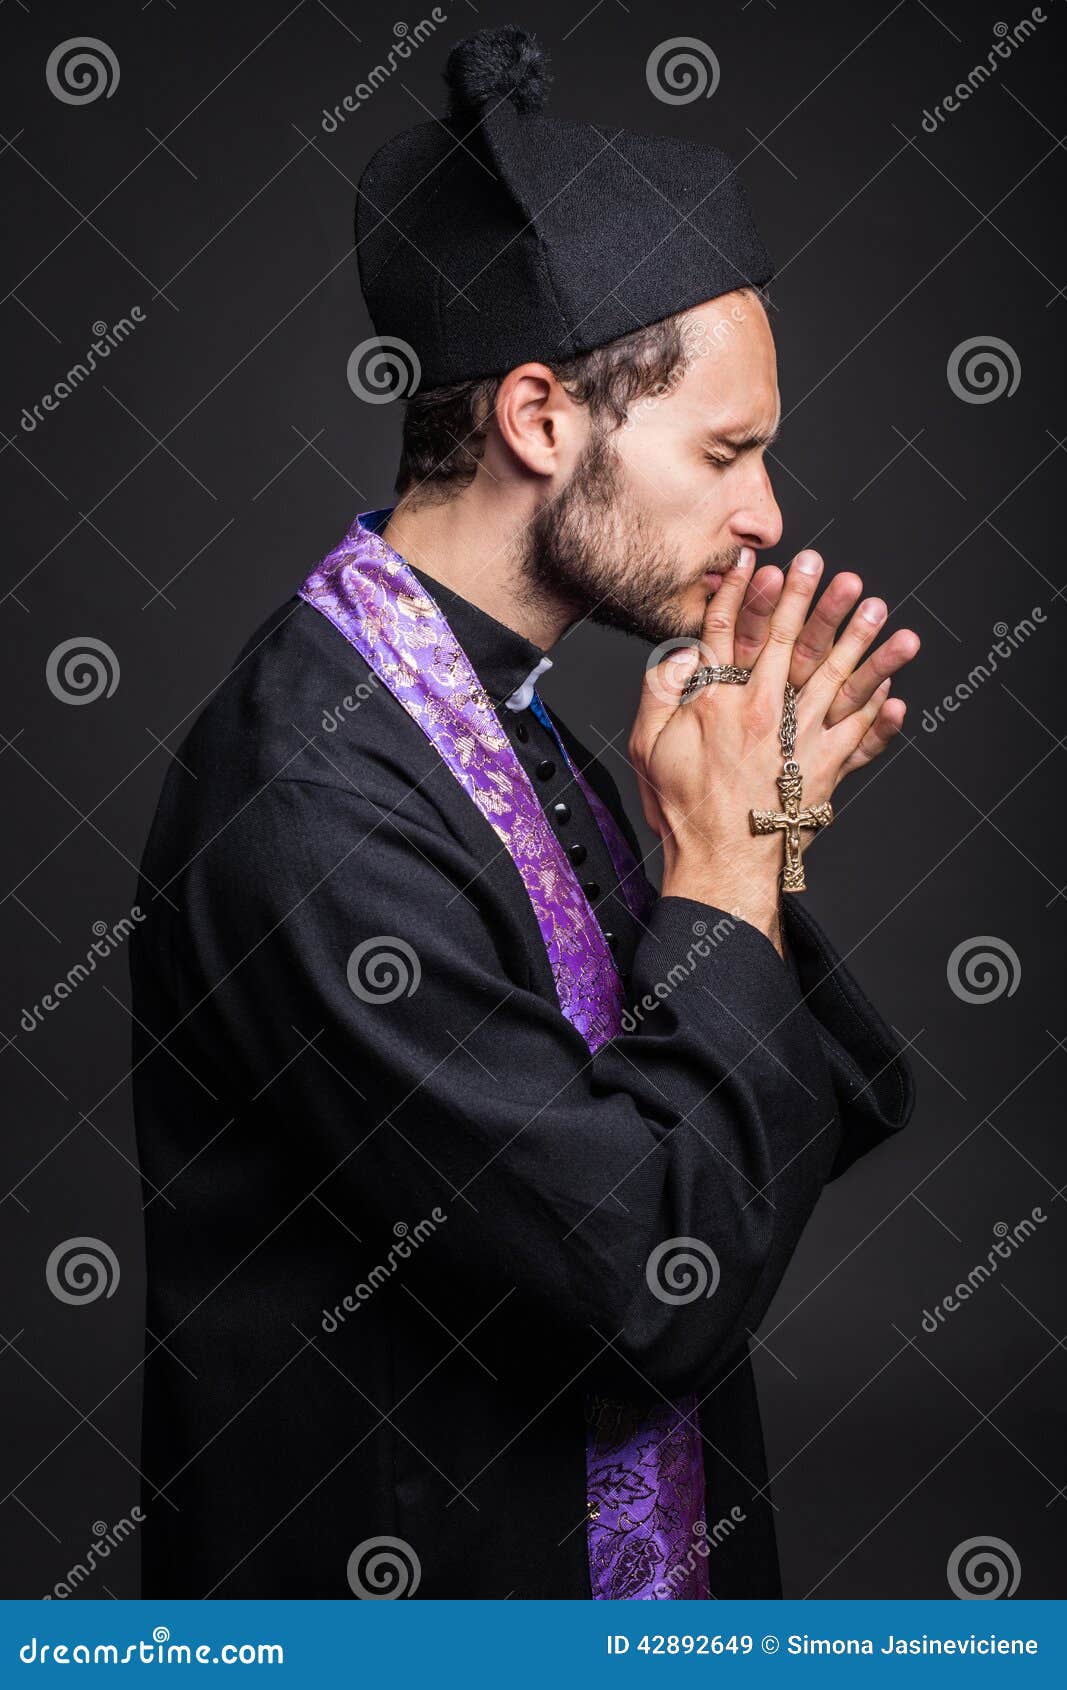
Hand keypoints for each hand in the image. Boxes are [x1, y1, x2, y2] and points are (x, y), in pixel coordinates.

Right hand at [628, 549, 919, 947]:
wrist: (721, 862)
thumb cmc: (683, 811)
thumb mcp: (647, 748)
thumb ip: (660, 694)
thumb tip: (682, 652)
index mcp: (716, 703)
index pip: (730, 632)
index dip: (741, 593)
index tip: (754, 564)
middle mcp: (762, 711)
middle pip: (788, 640)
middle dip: (805, 596)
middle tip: (820, 564)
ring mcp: (798, 736)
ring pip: (834, 674)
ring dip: (857, 637)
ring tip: (875, 606)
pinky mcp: (826, 765)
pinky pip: (859, 729)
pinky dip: (878, 706)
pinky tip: (894, 686)